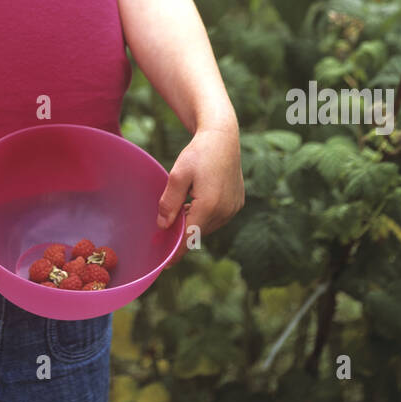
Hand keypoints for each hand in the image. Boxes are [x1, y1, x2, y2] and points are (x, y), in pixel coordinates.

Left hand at [156, 127, 244, 268]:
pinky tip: (195, 202)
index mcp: (209, 205)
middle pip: (198, 232)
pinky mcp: (237, 203)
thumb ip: (169, 203)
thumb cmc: (198, 153)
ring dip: (194, 222)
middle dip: (183, 232)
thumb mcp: (178, 175)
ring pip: (207, 226)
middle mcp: (225, 211)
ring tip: (182, 207)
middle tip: (166, 226)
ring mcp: (233, 208)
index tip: (165, 264)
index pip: (189, 237)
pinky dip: (205, 215)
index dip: (176, 251)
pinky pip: (217, 218)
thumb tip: (163, 226)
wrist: (222, 137)